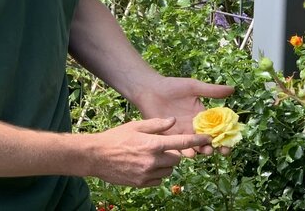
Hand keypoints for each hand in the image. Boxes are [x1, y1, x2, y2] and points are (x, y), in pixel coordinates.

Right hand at [89, 117, 210, 186]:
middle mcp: (153, 161)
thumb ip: (156, 124)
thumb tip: (174, 121)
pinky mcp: (142, 183)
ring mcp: (147, 174)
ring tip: (151, 155)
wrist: (96, 156)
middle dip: (173, 153)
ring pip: (169, 170)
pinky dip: (158, 173)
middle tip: (161, 146)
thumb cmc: (116, 137)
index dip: (197, 140)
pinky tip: (146, 165)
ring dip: (166, 164)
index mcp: (153, 144)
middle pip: (176, 159)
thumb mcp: (136, 125)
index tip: (208, 139)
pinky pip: (159, 179)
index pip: (182, 143)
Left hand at [133, 77, 234, 156]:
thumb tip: (233, 89)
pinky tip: (181, 152)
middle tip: (212, 150)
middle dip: (210, 148)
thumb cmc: (173, 86)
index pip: (217, 131)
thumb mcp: (194, 87)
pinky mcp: (168, 137)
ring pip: (192, 147)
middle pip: (206, 142)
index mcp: (202, 117)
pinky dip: (179, 152)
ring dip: (195, 152)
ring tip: (196, 152)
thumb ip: (211, 91)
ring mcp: (181, 133)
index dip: (223, 139)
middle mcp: (193, 128)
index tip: (228, 146)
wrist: (150, 89)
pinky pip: (175, 147)